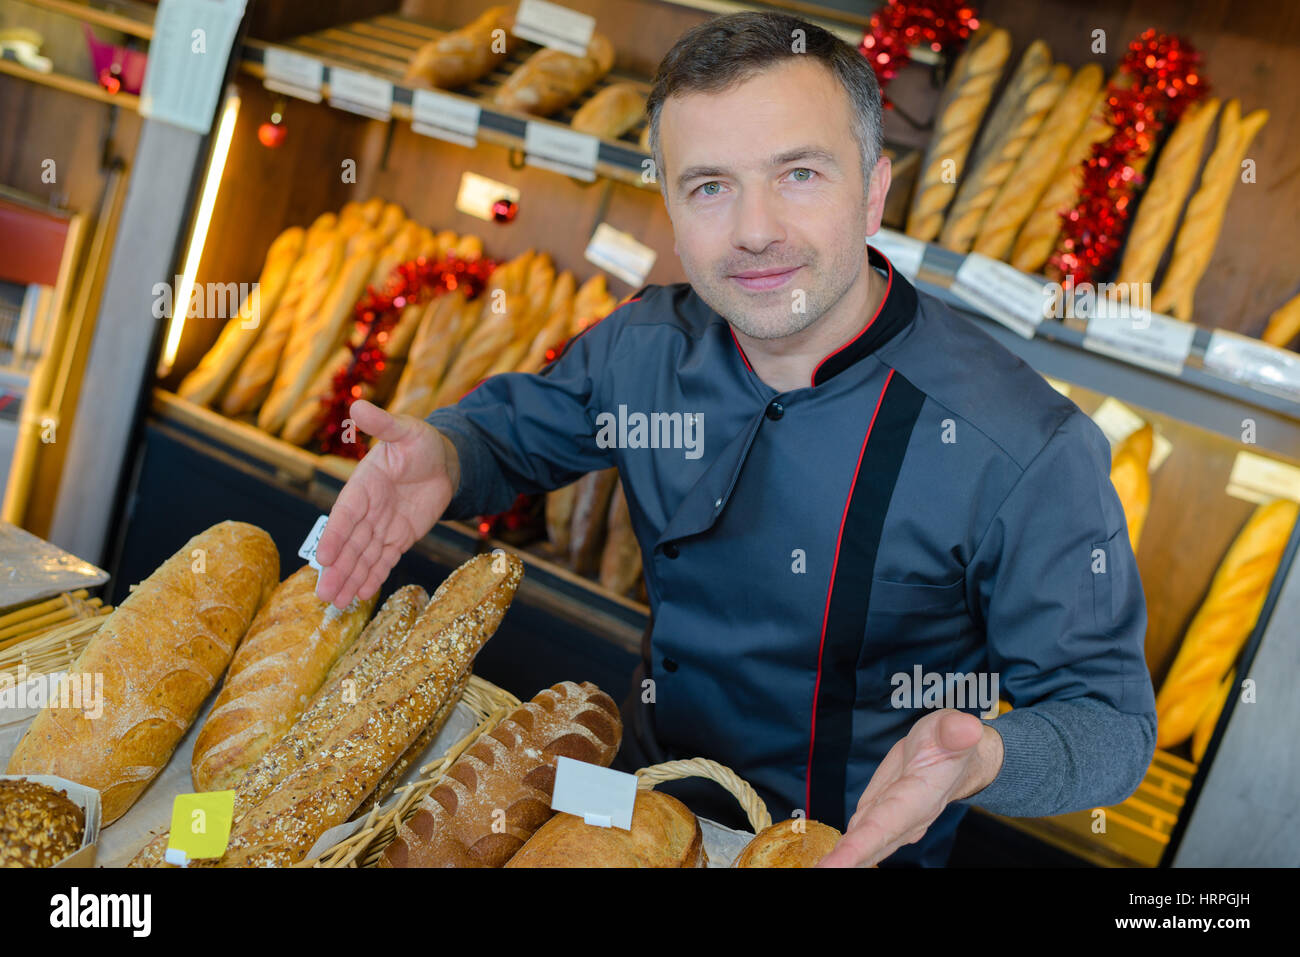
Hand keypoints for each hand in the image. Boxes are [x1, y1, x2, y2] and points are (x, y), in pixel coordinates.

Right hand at [313, 400, 456, 608]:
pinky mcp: (399, 538)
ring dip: (350, 579)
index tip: (323, 557)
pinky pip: (384, 560)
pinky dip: (374, 577)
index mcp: (362, 486)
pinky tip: (360, 595)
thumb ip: (383, 424)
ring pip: (363, 557)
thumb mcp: (404, 430)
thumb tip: (358, 406)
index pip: (344, 515)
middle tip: (322, 595)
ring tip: (336, 603)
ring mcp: (382, 526)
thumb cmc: (420, 442)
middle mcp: (368, 510)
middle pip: (349, 544)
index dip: (334, 537)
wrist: (444, 462)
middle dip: (337, 569)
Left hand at [816, 709, 1002, 867]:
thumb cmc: (950, 742)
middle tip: (818, 872)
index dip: (860, 847)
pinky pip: (860, 838)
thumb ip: (954, 731)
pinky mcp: (879, 817)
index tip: (835, 864)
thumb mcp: (952, 728)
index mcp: (920, 797)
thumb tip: (965, 728)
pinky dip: (844, 854)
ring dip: (841, 861)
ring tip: (819, 870)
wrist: (955, 758)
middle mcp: (906, 818)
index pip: (886, 824)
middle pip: (871, 844)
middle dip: (845, 861)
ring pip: (864, 845)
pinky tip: (829, 863)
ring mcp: (892, 822)